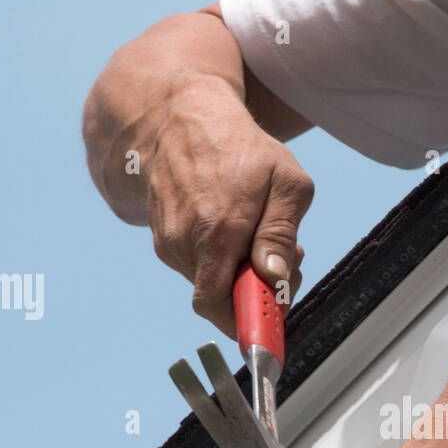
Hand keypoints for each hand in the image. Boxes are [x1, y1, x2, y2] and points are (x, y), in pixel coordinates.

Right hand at [142, 76, 311, 335]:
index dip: (245, 327)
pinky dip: (222, 261)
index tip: (269, 331)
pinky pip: (198, 267)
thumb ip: (280, 234)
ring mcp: (168, 243)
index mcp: (216, 232)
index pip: (219, 307)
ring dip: (240, 274)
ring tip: (259, 234)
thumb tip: (274, 278)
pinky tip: (236, 229)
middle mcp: (184, 243)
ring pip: (211, 284)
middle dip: (255, 293)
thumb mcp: (285, 182)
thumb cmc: (240, 147)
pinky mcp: (162, 240)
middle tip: (283, 264)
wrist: (176, 116)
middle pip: (222, 300)